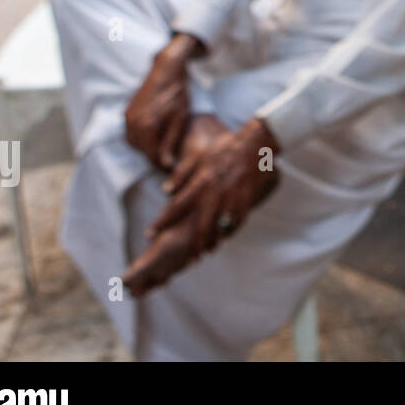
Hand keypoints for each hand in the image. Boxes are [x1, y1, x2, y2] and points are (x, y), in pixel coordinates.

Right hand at [125, 34, 201, 170]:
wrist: (166, 71)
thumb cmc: (177, 95)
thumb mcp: (179, 120)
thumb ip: (170, 144)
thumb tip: (166, 166)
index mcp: (147, 127)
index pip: (152, 156)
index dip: (163, 165)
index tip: (173, 169)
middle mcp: (133, 123)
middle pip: (142, 151)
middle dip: (155, 157)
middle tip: (169, 160)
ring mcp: (127, 117)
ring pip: (134, 143)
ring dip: (146, 148)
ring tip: (162, 148)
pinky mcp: (126, 112)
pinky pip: (130, 132)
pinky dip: (140, 138)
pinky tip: (153, 136)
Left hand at [149, 118, 281, 256]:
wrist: (255, 144)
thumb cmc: (225, 149)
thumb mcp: (200, 156)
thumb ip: (181, 173)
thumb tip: (165, 190)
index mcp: (200, 181)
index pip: (176, 206)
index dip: (162, 222)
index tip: (150, 234)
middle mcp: (214, 193)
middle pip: (200, 226)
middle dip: (193, 246)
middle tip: (189, 260)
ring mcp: (232, 198)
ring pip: (220, 228)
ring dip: (214, 242)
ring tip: (208, 251)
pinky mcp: (246, 200)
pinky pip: (238, 221)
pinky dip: (232, 231)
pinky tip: (227, 236)